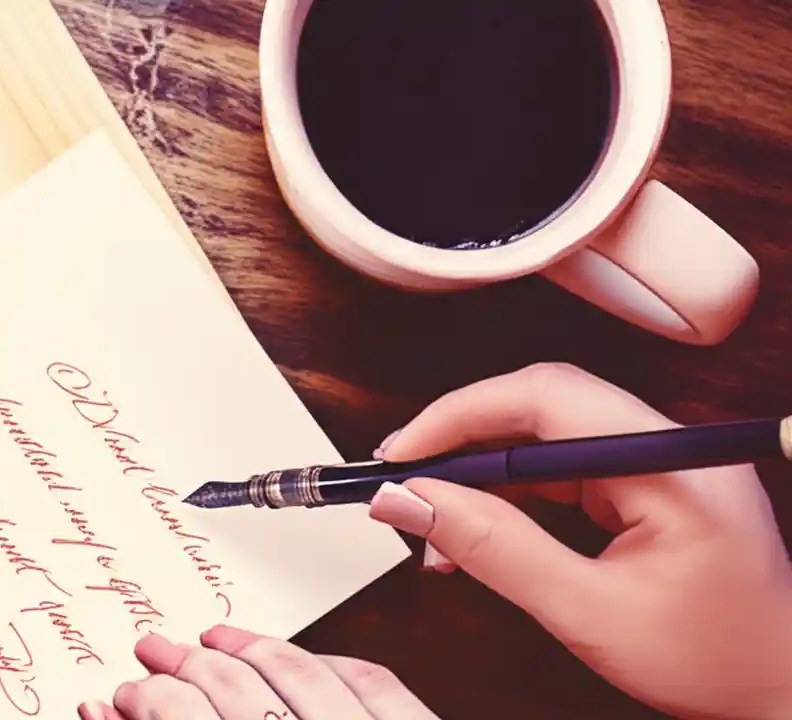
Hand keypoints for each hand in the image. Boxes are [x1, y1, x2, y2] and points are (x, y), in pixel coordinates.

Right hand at [79, 626, 437, 719]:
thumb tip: (111, 714)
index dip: (149, 699)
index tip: (122, 694)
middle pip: (240, 691)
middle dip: (184, 666)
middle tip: (151, 651)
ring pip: (303, 677)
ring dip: (248, 649)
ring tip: (209, 638)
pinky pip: (377, 683)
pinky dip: (332, 661)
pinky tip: (300, 654)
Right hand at [366, 363, 791, 719]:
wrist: (781, 697)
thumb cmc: (716, 663)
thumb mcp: (588, 614)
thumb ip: (496, 551)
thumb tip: (415, 503)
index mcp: (673, 466)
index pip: (547, 399)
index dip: (461, 416)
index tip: (403, 453)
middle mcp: (670, 449)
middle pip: (541, 407)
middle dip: (462, 440)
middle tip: (403, 480)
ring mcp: (661, 465)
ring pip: (544, 438)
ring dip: (481, 474)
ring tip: (432, 521)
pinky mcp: (648, 486)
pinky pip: (560, 469)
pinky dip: (510, 496)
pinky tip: (475, 532)